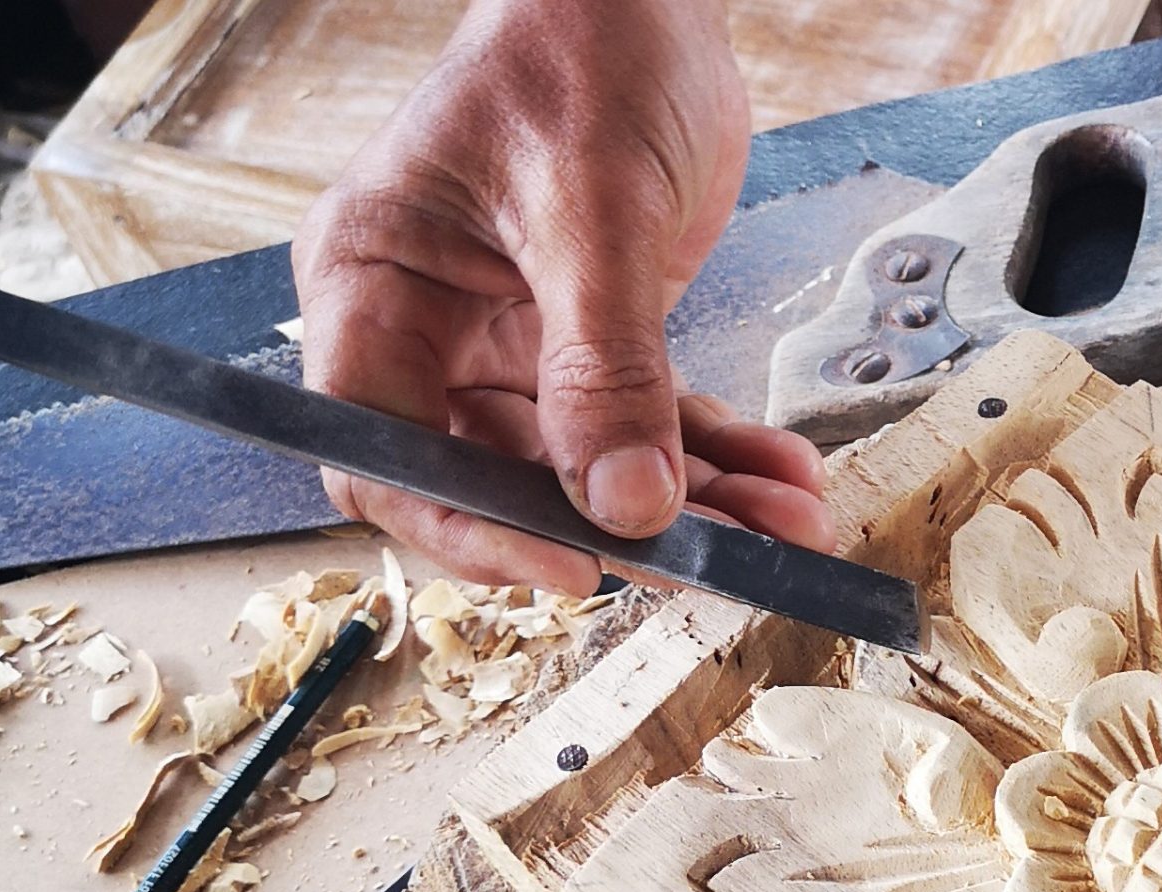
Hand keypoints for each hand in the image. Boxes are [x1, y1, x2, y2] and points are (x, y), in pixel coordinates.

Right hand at [291, 0, 835, 589]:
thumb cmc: (578, 54)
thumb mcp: (592, 208)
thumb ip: (605, 365)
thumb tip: (624, 503)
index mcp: (373, 286)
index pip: (385, 455)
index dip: (472, 527)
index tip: (576, 568)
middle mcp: (429, 331)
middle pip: (502, 482)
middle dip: (619, 529)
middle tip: (720, 566)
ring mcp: (511, 345)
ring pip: (590, 472)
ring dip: (694, 508)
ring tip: (789, 529)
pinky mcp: (590, 346)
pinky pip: (650, 430)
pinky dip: (719, 462)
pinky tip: (786, 482)